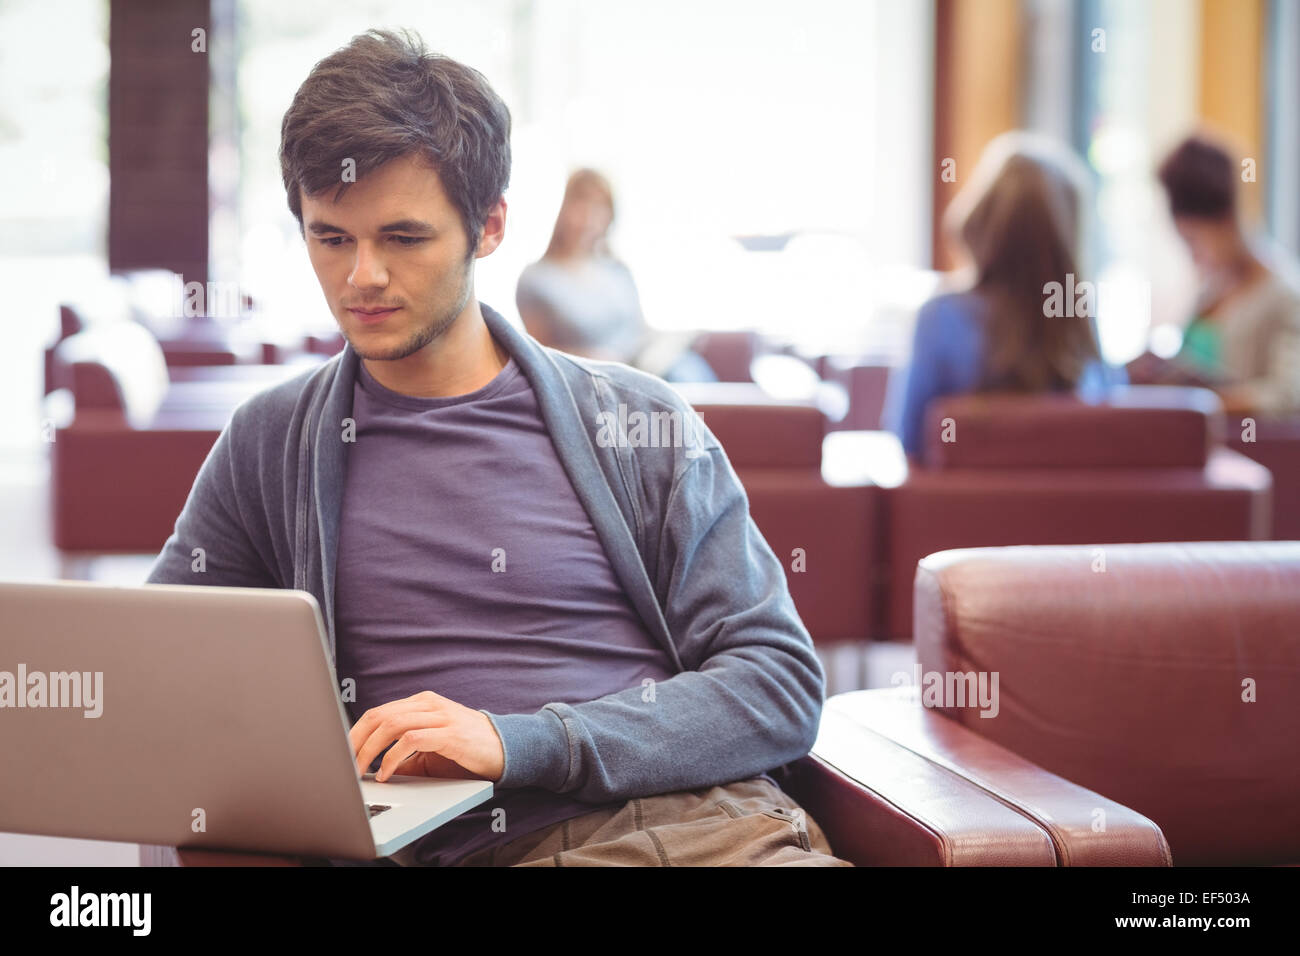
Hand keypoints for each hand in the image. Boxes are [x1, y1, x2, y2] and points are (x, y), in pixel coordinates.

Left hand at [348, 690, 505, 783]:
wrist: (506, 748)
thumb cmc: (466, 749)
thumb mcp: (430, 748)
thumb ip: (403, 752)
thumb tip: (371, 767)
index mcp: (422, 703)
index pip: (378, 712)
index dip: (355, 733)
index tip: (341, 753)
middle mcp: (429, 704)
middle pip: (379, 716)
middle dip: (356, 741)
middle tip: (344, 763)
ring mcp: (440, 716)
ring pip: (391, 725)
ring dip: (370, 750)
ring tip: (361, 770)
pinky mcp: (449, 733)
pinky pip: (411, 740)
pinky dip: (392, 758)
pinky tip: (386, 773)